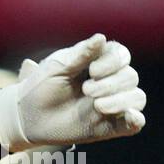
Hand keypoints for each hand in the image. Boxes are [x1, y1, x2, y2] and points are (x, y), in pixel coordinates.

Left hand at [0, 33, 145, 151]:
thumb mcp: (57, 68)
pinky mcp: (111, 126)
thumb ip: (80, 55)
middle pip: (130, 76)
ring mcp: (112, 104)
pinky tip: (129, 117)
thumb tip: (101, 38)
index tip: (93, 70)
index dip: (114, 61)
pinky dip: (136, 119)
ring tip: (97, 105)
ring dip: (121, 100)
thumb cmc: (40, 86)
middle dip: (111, 83)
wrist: (27, 116)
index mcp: (97, 62)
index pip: (121, 55)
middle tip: (87, 90)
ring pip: (137, 97)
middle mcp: (109, 82)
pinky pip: (135, 123)